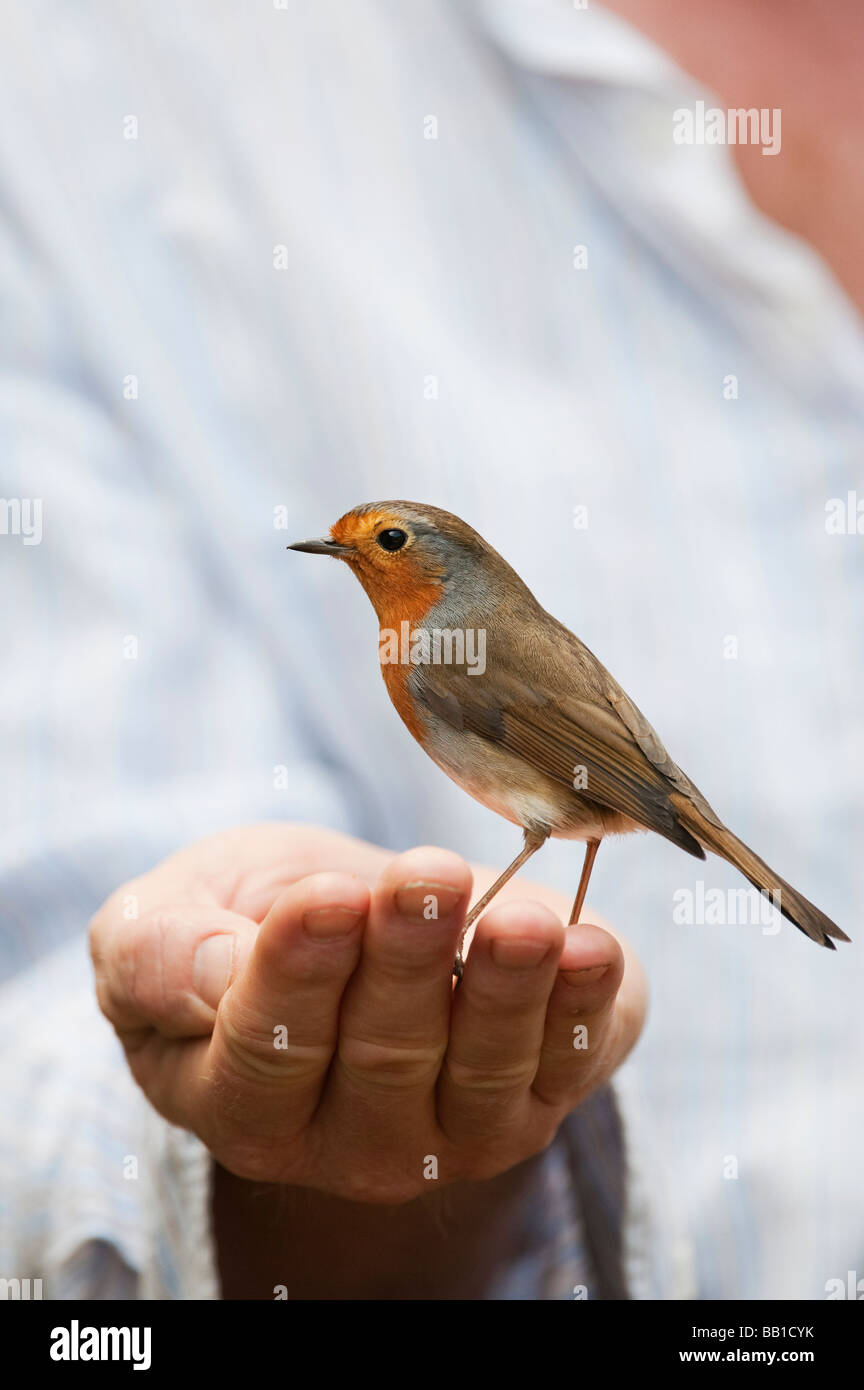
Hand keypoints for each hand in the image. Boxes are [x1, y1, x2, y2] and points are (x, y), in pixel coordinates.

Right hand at [89, 824, 645, 1204]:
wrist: (349, 923)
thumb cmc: (238, 920)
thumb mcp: (164, 918)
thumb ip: (162, 955)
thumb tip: (219, 975)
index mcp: (235, 1101)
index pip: (265, 1052)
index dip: (297, 974)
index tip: (327, 898)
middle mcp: (343, 1143)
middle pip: (382, 1059)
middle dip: (408, 962)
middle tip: (427, 878)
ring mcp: (446, 1135)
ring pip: (482, 1072)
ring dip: (507, 991)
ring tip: (526, 926)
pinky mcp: (528, 1101)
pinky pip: (563, 1064)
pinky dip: (581, 1007)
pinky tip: (592, 951)